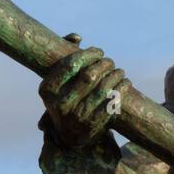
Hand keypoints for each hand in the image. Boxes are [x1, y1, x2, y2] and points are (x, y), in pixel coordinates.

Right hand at [39, 34, 131, 149]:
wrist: (69, 136)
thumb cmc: (65, 98)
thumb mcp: (57, 81)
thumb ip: (64, 54)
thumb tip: (77, 38)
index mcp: (47, 90)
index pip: (71, 64)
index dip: (89, 54)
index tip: (98, 52)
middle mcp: (60, 104)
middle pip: (89, 75)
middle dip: (104, 64)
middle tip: (110, 62)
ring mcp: (76, 116)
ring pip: (103, 88)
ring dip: (116, 75)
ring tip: (119, 71)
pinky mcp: (93, 125)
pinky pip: (112, 102)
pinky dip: (122, 89)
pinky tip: (125, 83)